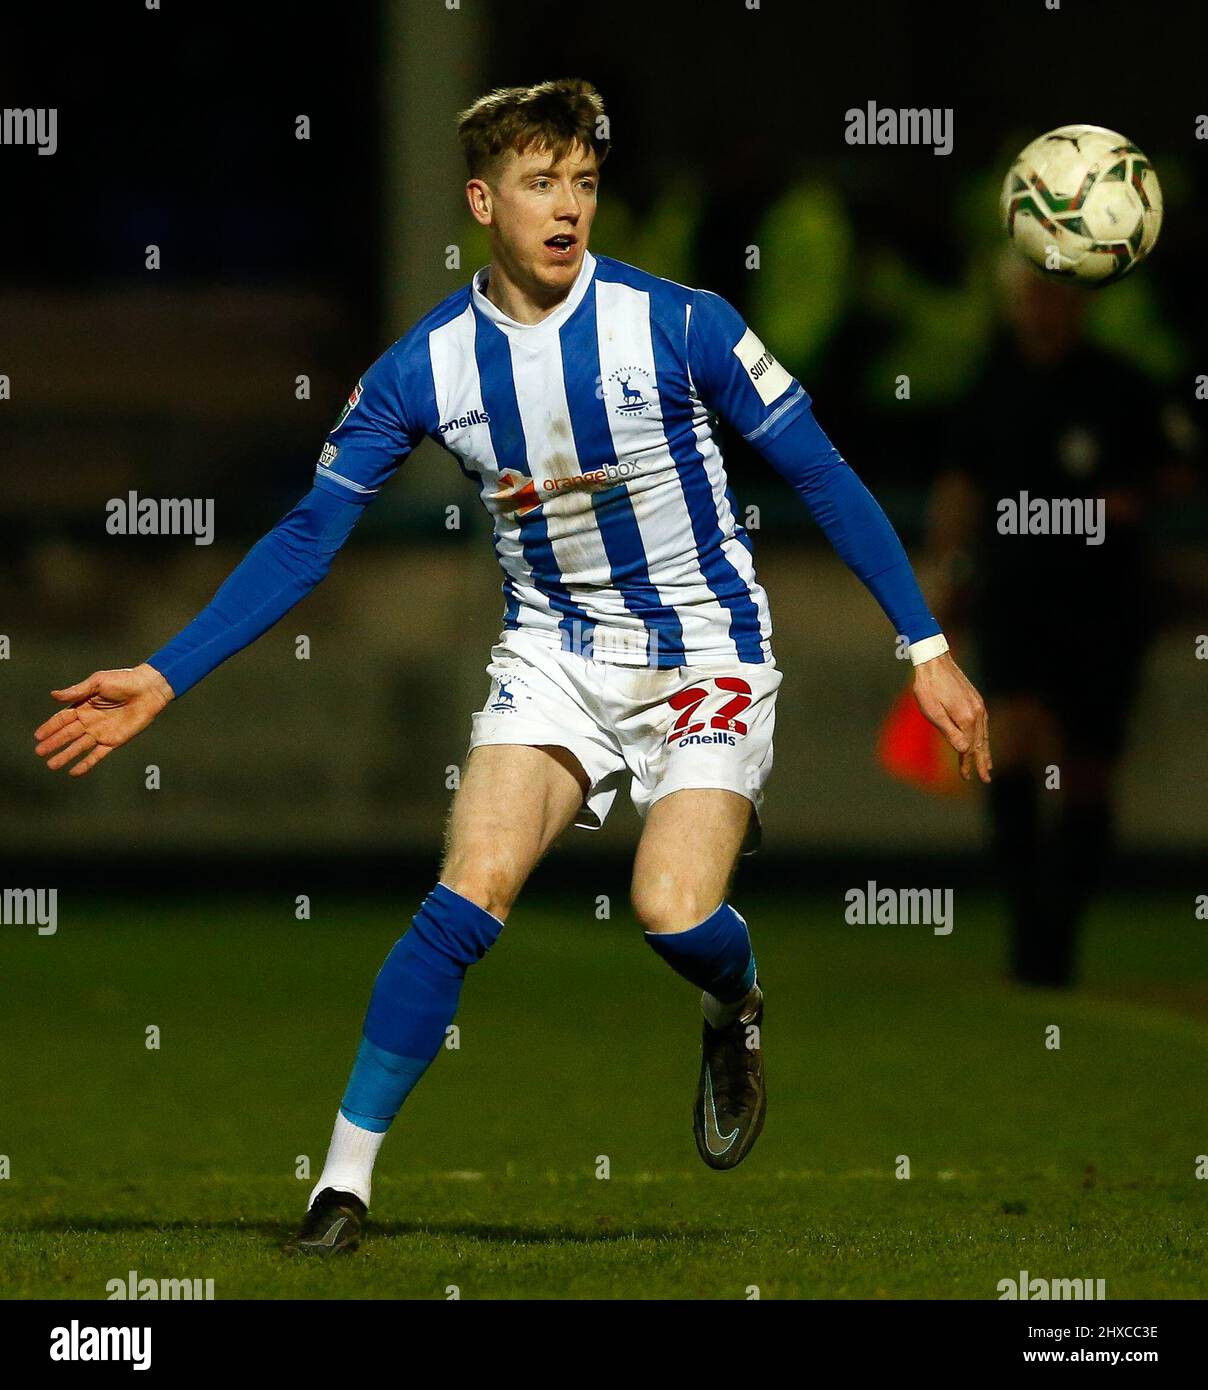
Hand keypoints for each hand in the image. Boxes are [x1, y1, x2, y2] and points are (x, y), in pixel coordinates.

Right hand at [34, 663, 174, 776]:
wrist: (148, 689)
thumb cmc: (124, 681)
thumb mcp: (98, 682)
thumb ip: (77, 691)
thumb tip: (53, 695)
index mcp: (83, 706)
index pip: (62, 719)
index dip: (49, 727)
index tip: (37, 736)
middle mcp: (90, 721)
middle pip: (67, 734)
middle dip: (53, 743)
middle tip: (39, 752)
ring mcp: (101, 732)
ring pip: (79, 747)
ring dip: (65, 756)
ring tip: (51, 765)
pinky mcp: (114, 741)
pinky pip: (97, 755)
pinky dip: (86, 764)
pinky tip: (74, 772)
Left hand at [912, 651, 991, 782]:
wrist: (934, 661)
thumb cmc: (928, 687)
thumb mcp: (933, 712)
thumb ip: (949, 732)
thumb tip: (964, 750)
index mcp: (967, 718)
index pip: (969, 748)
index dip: (968, 764)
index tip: (967, 778)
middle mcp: (977, 712)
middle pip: (981, 743)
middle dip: (982, 761)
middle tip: (985, 779)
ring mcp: (978, 705)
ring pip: (984, 733)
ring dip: (985, 750)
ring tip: (987, 765)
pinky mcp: (976, 699)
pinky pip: (982, 724)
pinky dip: (983, 736)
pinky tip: (983, 741)